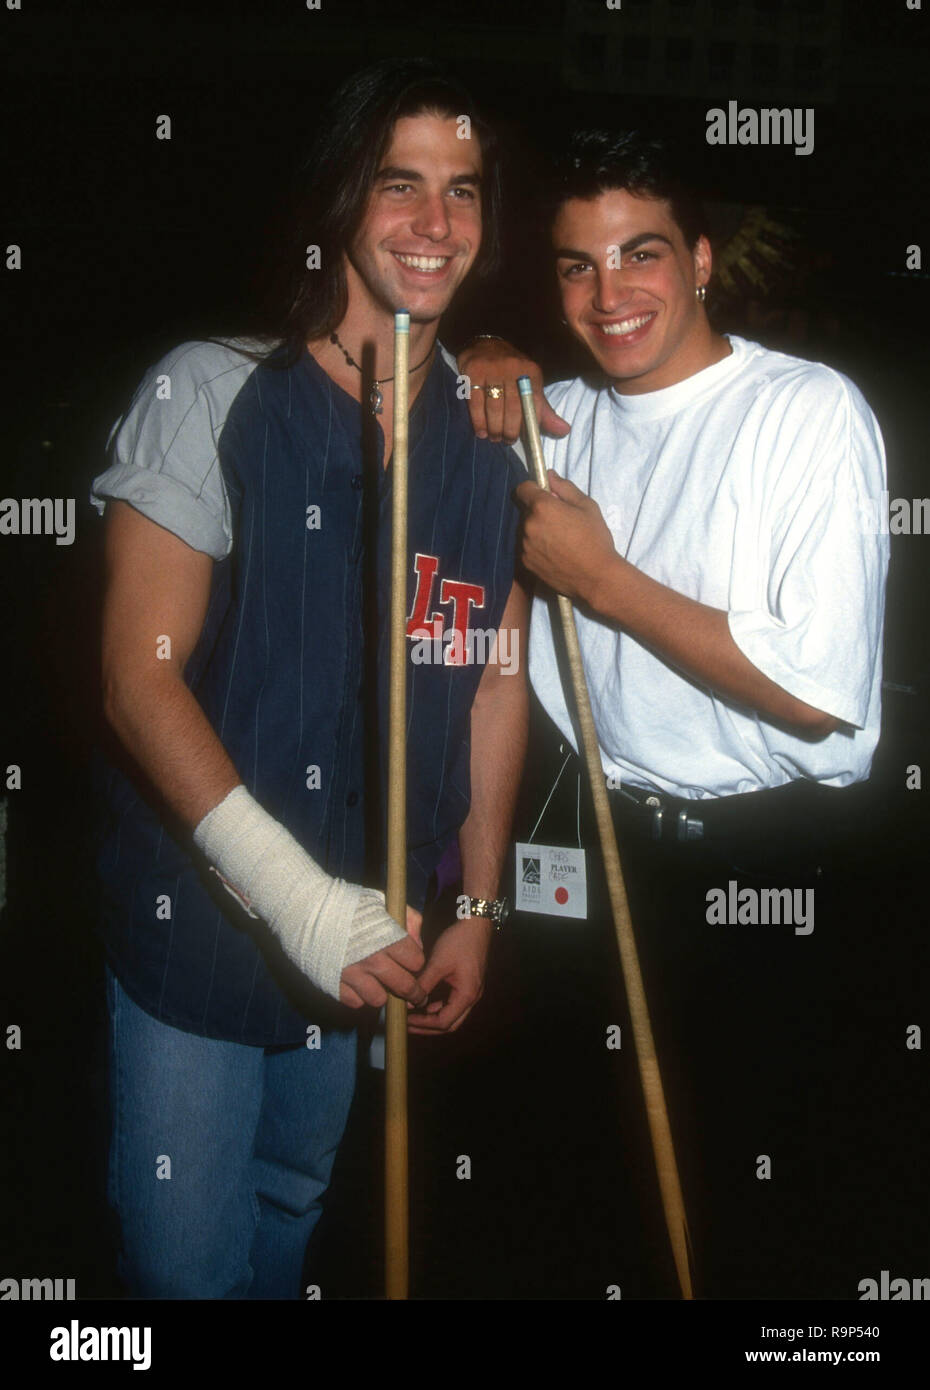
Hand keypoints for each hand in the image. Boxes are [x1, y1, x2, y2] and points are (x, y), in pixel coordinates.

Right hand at [339, 905, 425, 1009]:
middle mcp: (372, 959)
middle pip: (404, 987)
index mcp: (387, 938)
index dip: (415, 962)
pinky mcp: (333, 984)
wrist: (306, 908)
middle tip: (416, 995)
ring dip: (381, 993)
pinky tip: (357, 983)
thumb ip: (408, 918)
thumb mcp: (382, 900)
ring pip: (379, 1000)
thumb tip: (418, 945)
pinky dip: (357, 995)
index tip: (410, 961)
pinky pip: (355, 1002)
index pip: (416, 962)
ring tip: (377, 983)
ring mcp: (352, 974)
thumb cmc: (347, 903)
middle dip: (414, 991)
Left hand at [406, 918, 492, 1034]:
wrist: (476, 923)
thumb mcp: (437, 962)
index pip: (444, 1022)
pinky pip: (454, 1003)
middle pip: (451, 1024)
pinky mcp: (468, 983)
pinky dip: (439, 1006)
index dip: (423, 1024)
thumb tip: (407, 1001)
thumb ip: (423, 983)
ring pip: (453, 1015)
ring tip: (414, 1015)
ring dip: (434, 1017)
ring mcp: (472, 991)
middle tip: (409, 1025)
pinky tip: (425, 1001)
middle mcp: (472, 997)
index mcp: (466, 995)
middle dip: (428, 1027)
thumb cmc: (459, 941)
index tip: (407, 1021)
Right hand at [457, 339, 570, 444]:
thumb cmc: (509, 371)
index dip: (530, 423)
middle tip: (507, 441)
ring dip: (495, 428)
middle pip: (514, 407)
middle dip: (510, 430)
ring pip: (495, 407)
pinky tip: (481, 431)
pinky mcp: (474, 372)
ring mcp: (492, 370)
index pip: (534, 402)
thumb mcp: (529, 384)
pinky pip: (476, 402)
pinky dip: (479, 421)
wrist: (482, 345)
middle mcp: (513, 368)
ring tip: (494, 438)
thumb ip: (543, 409)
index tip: (525, 437)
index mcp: (530, 372)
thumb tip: (564, 431)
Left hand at [516, 471, 617, 602]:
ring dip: (535, 530)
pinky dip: (535, 547)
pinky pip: (526, 548)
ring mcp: (524, 546)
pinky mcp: (525, 563)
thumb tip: (549, 475)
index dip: (533, 490)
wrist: (595, 578)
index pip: (522, 488)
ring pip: (525, 530)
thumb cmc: (595, 539)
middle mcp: (528, 525)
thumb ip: (565, 488)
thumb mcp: (587, 507)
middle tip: (559, 522)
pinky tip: (553, 554)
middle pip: (525, 511)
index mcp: (542, 507)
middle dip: (537, 512)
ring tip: (558, 541)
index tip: (545, 496)